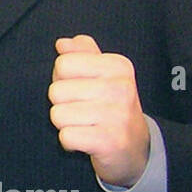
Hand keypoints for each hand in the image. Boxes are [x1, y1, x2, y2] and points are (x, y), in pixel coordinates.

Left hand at [48, 34, 149, 186]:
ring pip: (57, 114)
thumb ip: (81, 53)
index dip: (63, 79)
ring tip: (86, 125)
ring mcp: (117, 115)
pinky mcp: (110, 142)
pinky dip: (69, 142)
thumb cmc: (110, 106)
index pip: (63, 63)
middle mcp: (120, 87)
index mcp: (118, 66)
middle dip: (62, 104)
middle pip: (56, 90)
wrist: (136, 148)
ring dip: (66, 124)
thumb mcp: (102, 74)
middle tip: (84, 111)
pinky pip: (66, 136)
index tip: (82, 89)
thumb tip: (62, 43)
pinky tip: (86, 141)